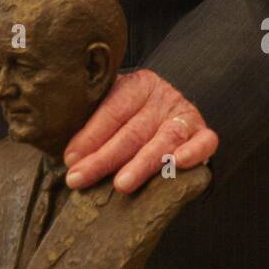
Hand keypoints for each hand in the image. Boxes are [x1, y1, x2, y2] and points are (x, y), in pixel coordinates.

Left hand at [63, 69, 217, 193]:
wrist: (170, 107)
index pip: (112, 110)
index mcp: (137, 84)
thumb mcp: (112, 105)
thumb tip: (64, 151)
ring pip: (164, 139)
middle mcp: (162, 96)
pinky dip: (193, 152)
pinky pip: (205, 142)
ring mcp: (185, 113)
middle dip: (103, 158)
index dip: (89, 135)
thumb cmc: (131, 114)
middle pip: (132, 130)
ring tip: (121, 184)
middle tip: (79, 179)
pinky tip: (178, 164)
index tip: (69, 159)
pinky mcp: (204, 132)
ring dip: (142, 164)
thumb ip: (92, 119)